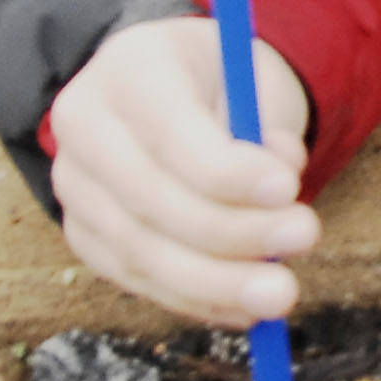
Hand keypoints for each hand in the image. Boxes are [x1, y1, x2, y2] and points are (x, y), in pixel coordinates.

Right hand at [45, 19, 314, 327]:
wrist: (173, 86)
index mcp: (128, 70)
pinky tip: (244, 310)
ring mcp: (76, 188)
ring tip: (279, 295)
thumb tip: (279, 194)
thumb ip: (262, 125)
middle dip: (231, 232)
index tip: (287, 189)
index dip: (226, 170)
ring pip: (139, 251)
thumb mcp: (250, 74)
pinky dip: (196, 299)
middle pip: (150, 199)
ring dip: (215, 283)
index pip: (168, 131)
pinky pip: (137, 279)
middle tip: (304, 239)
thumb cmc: (224, 79)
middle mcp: (84, 129)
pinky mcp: (83, 235)